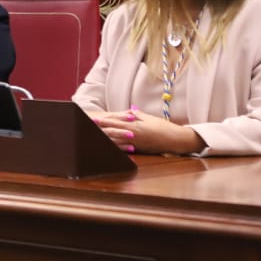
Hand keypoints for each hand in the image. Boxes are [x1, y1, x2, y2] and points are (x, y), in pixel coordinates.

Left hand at [89, 108, 205, 154]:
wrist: (174, 138)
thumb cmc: (161, 127)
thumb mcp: (148, 118)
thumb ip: (137, 115)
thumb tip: (129, 111)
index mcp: (134, 123)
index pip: (115, 121)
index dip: (103, 120)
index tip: (93, 118)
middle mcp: (133, 132)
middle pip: (112, 130)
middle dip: (99, 129)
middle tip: (87, 127)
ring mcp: (135, 142)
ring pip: (116, 140)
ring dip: (104, 138)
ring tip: (92, 137)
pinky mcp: (138, 149)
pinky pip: (123, 149)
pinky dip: (114, 148)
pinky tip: (106, 148)